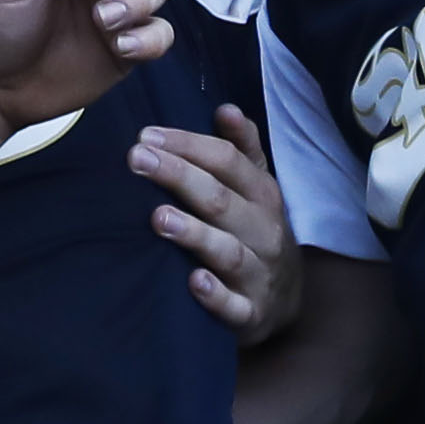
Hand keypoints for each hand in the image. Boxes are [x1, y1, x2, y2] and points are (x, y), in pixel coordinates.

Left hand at [139, 106, 298, 337]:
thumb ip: (242, 150)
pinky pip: (234, 307)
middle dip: (180, 177)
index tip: (147, 135)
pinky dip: (215, 296)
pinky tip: (193, 282)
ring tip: (158, 218)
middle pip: (221, 199)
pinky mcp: (249, 314)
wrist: (286, 301)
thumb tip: (226, 109)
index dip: (189, 146)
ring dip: (194, 234)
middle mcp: (263, 231)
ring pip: (228, 252)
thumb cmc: (257, 232)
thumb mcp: (257, 189)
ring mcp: (258, 274)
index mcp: (262, 195)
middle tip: (138, 159)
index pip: (227, 161)